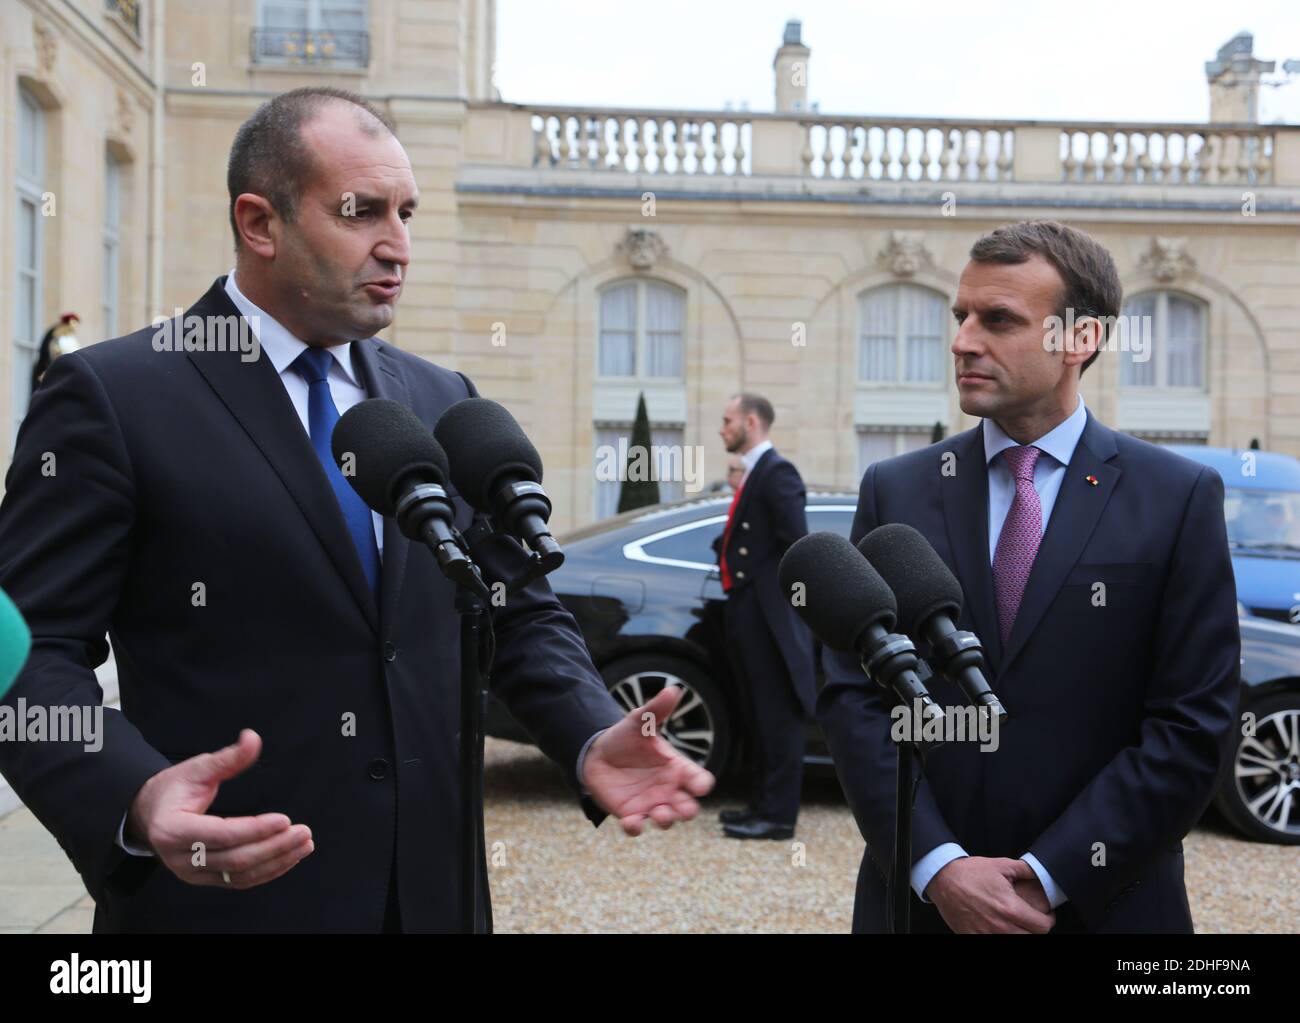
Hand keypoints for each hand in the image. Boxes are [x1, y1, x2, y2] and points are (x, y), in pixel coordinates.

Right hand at [126, 729, 313, 889]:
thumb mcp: (197, 768)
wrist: (151, 814)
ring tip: (305, 844)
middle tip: (304, 832)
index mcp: (172, 829)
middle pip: (234, 859)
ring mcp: (192, 874)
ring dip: (277, 861)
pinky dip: (267, 871)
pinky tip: (289, 857)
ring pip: (240, 874)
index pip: (221, 834)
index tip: (285, 819)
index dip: (255, 829)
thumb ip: (227, 758)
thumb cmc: (174, 788)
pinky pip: (239, 880)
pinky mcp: (205, 879)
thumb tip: (253, 738)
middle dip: (273, 847)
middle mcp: (180, 858)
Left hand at [581, 685, 715, 835]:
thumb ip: (656, 709)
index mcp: (676, 767)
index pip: (697, 778)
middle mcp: (668, 789)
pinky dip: (636, 827)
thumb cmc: (625, 737)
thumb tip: (673, 689)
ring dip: (666, 820)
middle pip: (688, 806)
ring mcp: (650, 803)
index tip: (700, 785)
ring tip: (660, 815)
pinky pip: (636, 826)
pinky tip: (631, 822)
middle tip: (684, 808)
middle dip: (688, 810)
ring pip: (666, 820)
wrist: (596, 752)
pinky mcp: (630, 813)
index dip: (701, 784)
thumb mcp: (639, 721)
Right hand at [925, 856, 1054, 933]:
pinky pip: (994, 942)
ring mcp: (987, 934)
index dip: (1048, 920)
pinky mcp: (974, 937)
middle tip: (1031, 920)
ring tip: (1016, 924)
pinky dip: (1000, 936)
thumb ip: (1025, 869)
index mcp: (1011, 908)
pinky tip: (999, 928)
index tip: (1046, 915)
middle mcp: (1001, 925)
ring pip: (1016, 942)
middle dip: (1035, 929)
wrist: (943, 879)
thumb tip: (1041, 872)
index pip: (1043, 926)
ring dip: (1019, 933)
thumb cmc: (971, 872)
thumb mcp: (1001, 865)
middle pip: (1032, 938)